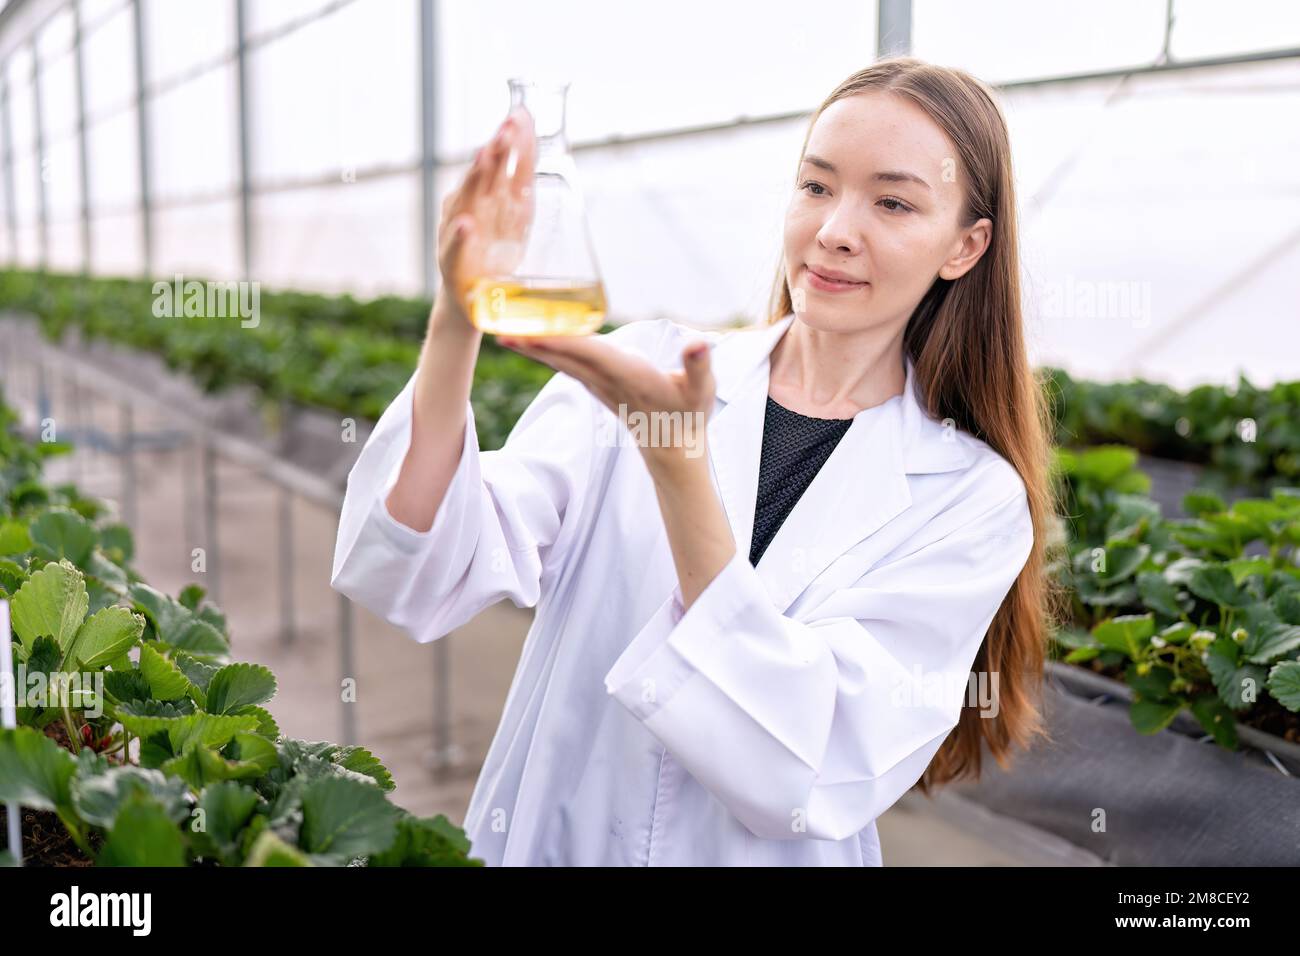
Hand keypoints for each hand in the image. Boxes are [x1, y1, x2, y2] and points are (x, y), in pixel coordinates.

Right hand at [436, 106, 537, 327]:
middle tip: (508, 125)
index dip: (512, 140)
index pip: (501, 162)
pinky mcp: (453, 261)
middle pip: (484, 174)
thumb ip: (520, 176)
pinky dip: (460, 235)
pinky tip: (466, 224)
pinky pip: (455, 246)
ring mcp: (458, 231)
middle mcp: (470, 206)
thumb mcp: (515, 212)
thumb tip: (530, 133)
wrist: (472, 298)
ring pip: (466, 201)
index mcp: (487, 195)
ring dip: (476, 178)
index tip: (522, 114)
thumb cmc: (493, 251)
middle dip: (496, 149)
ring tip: (485, 155)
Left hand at [499, 334, 716, 477]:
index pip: (591, 355)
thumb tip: (699, 343)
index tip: (534, 333)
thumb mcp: (702, 390)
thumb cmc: (688, 413)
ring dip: (533, 348)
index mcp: (629, 376)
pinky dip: (545, 351)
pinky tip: (529, 340)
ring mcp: (598, 385)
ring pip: (561, 362)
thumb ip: (699, 365)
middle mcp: (607, 381)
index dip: (563, 342)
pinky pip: (566, 364)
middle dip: (534, 344)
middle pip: (565, 358)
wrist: (673, 446)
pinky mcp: (596, 385)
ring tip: (503, 331)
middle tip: (498, 328)